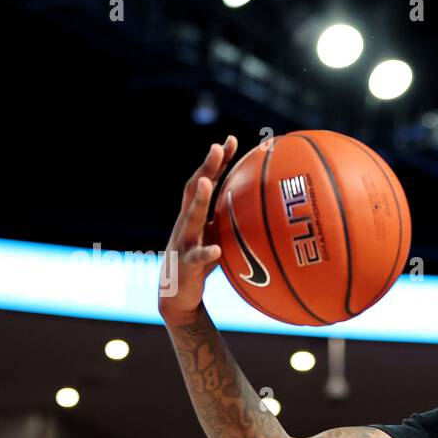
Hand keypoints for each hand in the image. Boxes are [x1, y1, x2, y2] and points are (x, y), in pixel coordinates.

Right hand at [158, 135, 238, 324]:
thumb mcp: (217, 238)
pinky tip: (215, 249)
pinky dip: (206, 253)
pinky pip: (196, 258)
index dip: (217, 161)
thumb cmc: (201, 264)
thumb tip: (261, 206)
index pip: (206, 181)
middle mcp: (186, 223)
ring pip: (190, 218)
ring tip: (207, 182)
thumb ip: (230, 222)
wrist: (177, 297)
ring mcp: (183, 242)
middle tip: (217, 146)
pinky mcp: (185, 265)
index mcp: (195, 215)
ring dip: (199, 200)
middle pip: (194, 190)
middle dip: (206, 167)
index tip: (231, 140)